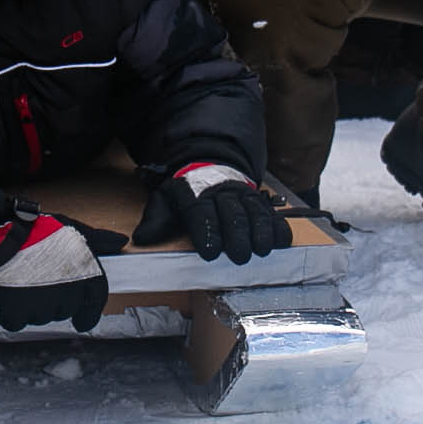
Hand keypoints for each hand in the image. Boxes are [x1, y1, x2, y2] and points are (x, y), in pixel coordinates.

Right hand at [0, 207, 110, 331]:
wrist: (4, 234)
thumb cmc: (37, 229)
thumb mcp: (72, 229)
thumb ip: (98, 239)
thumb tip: (119, 242)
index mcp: (85, 276)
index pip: (94, 304)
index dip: (88, 314)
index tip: (81, 320)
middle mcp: (67, 295)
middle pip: (63, 311)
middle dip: (54, 299)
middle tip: (40, 279)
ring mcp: (42, 306)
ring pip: (40, 318)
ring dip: (33, 307)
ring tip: (24, 282)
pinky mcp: (17, 312)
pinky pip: (16, 323)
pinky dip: (11, 314)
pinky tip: (9, 296)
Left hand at [136, 163, 287, 262]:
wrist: (208, 166)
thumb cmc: (186, 193)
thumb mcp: (165, 201)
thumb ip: (156, 220)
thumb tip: (142, 238)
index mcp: (195, 194)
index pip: (201, 213)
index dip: (206, 232)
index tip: (210, 252)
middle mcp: (221, 193)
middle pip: (231, 214)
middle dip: (237, 236)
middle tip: (240, 256)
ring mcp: (242, 195)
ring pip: (254, 212)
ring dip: (260, 231)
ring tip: (261, 250)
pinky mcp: (259, 200)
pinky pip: (271, 213)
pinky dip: (277, 226)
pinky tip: (280, 241)